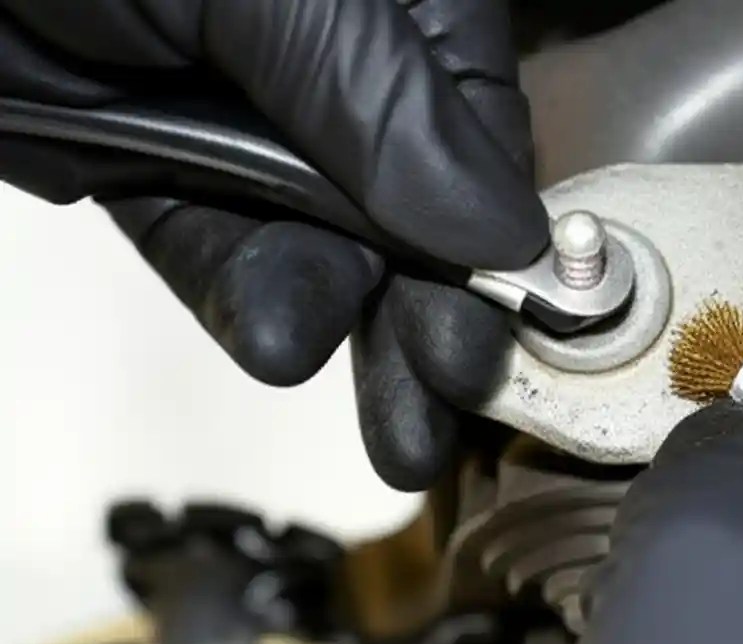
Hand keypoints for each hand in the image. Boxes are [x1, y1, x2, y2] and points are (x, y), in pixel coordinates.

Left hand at [0, 0, 547, 489]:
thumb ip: (380, 101)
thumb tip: (504, 231)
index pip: (473, 118)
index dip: (499, 225)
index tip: (524, 317)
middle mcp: (325, 54)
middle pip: (405, 200)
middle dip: (432, 302)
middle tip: (455, 394)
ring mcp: (233, 112)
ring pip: (315, 240)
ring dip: (346, 321)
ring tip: (388, 418)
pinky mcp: (145, 163)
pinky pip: (212, 247)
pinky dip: (245, 298)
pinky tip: (279, 343)